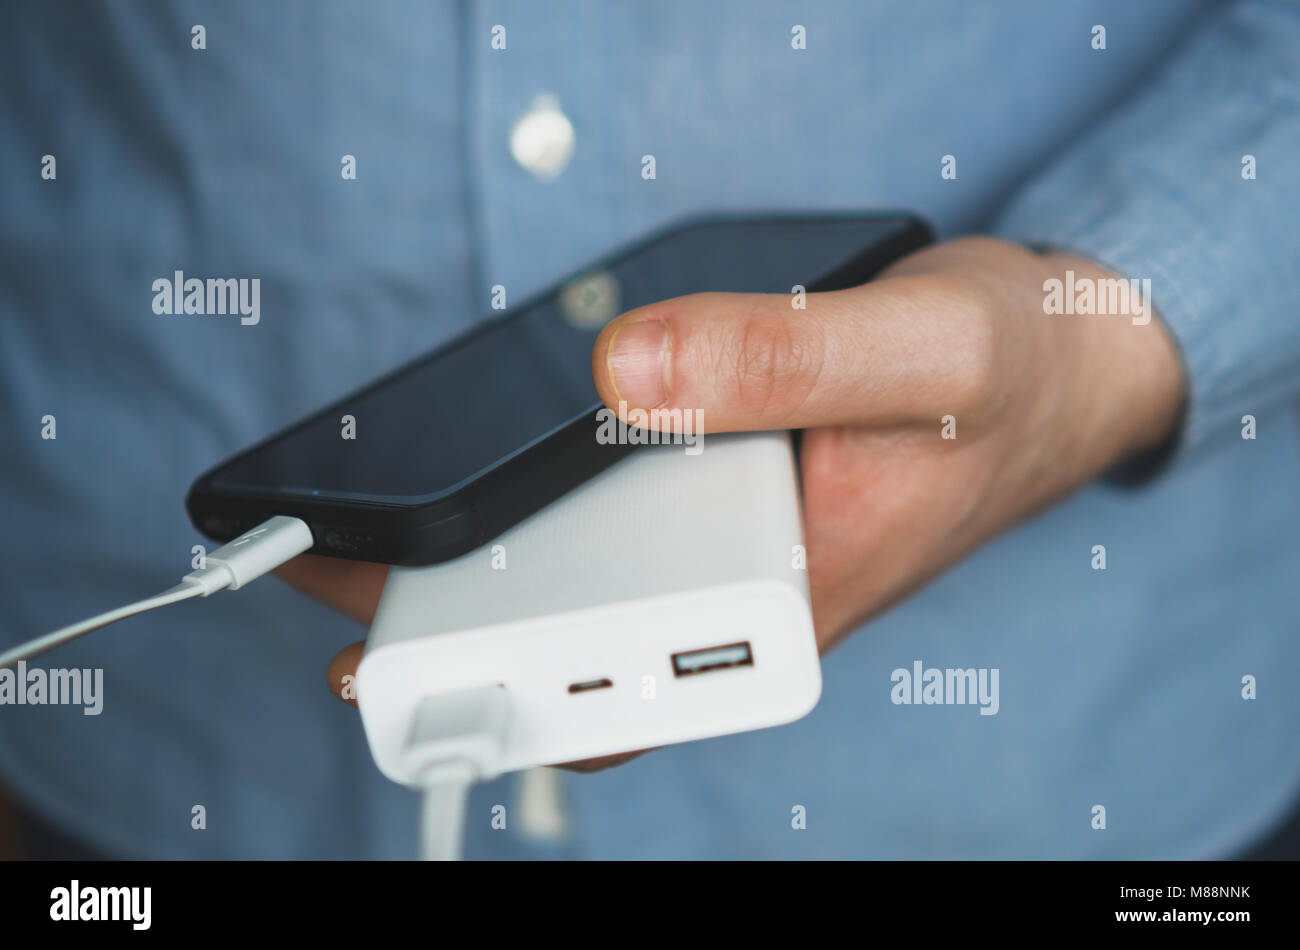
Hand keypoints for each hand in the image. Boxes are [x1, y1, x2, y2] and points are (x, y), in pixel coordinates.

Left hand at [283, 236, 1183, 721]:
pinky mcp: (739, 498)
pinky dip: (558, 507)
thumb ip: (784, 359)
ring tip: (384, 538)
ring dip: (495, 567)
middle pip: (591, 643)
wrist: (1071, 362)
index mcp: (799, 597)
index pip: (634, 691)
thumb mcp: (923, 350)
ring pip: (603, 579)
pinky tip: (504, 482)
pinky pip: (632, 518)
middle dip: (461, 627)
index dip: (501, 692)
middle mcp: (757, 590)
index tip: (382, 676)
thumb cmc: (1015, 372)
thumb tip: (616, 370)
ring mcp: (742, 547)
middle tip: (339, 580)